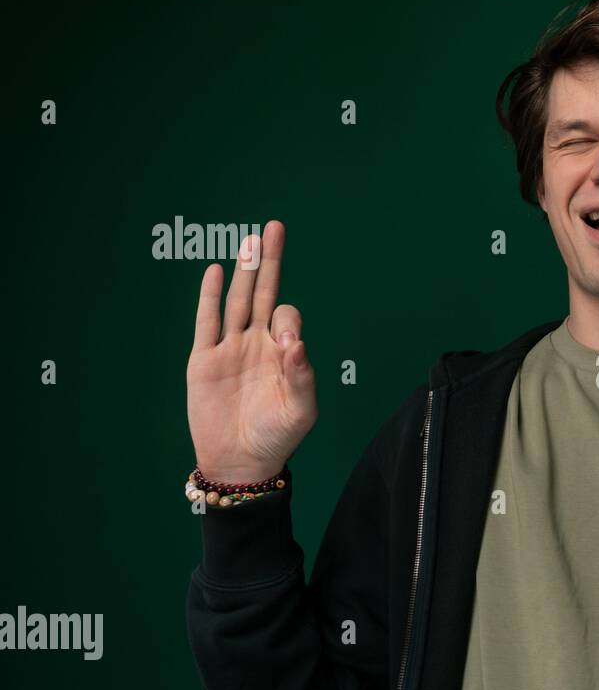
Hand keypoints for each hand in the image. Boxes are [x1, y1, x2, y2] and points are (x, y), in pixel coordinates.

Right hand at [186, 220, 317, 483]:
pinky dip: (211, 297)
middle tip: (274, 227)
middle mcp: (258, 344)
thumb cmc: (278, 438)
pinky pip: (207, 322)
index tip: (286, 342)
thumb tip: (295, 342)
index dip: (289, 320)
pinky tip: (217, 271)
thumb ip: (303, 376)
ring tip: (248, 240)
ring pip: (237, 301)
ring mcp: (230, 349)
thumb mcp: (302, 411)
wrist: (241, 462)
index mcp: (285, 354)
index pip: (288, 318)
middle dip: (269, 261)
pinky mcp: (204, 360)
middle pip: (264, 293)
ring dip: (243, 271)